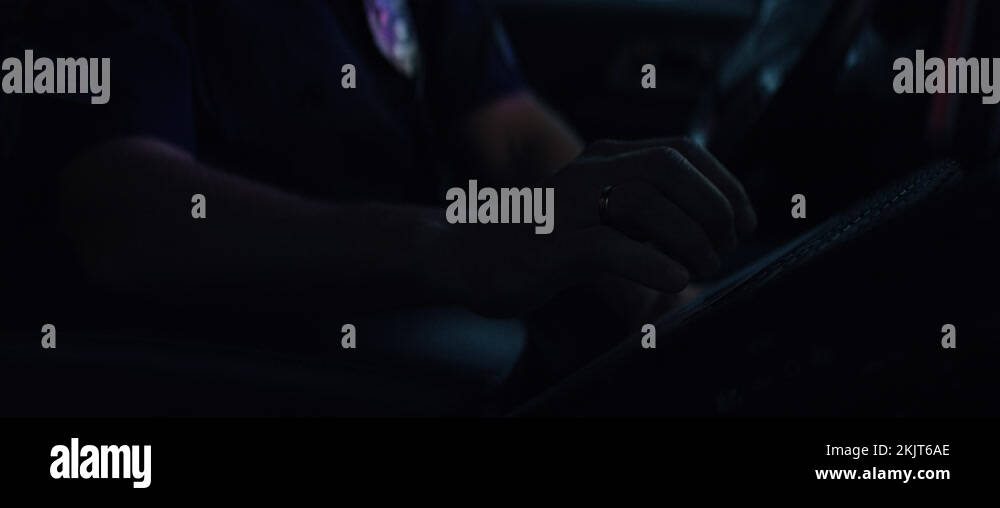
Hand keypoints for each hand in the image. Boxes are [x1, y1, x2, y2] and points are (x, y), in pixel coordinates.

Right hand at [544, 137, 756, 278]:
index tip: (743, 220)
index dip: (724, 183)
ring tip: (701, 268)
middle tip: (723, 247)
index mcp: (605, 158)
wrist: (465, 254)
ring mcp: (569, 205)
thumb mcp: (598, 219)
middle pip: (670, 167)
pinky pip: (610, 245)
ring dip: (690, 239)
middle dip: (713, 207)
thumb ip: (643, 221)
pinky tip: (673, 279)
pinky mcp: (552, 243)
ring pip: (647, 203)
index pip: (681, 150)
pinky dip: (651, 262)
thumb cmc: (537, 241)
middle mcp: (590, 170)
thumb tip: (704, 246)